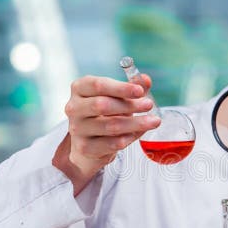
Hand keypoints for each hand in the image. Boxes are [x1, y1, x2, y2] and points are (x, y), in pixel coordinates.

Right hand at [53, 75, 160, 194]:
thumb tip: (146, 80)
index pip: (98, 85)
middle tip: (149, 105)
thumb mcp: (118, 97)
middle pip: (102, 105)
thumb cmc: (105, 113)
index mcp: (80, 88)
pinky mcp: (85, 147)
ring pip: (109, 126)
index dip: (121, 88)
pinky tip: (138, 134)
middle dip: (129, 105)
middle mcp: (74, 107)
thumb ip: (132, 87)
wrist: (91, 142)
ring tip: (153, 121)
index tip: (140, 91)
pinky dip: (127, 138)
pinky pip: (110, 144)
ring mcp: (77, 129)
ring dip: (135, 123)